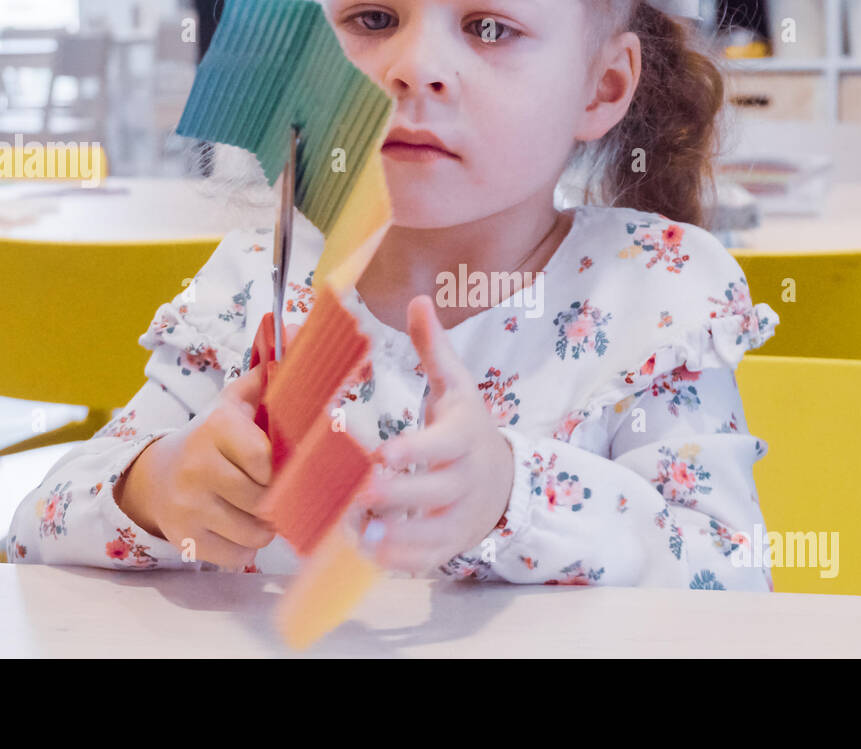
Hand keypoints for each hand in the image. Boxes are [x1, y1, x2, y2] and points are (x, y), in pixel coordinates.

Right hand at [116, 365, 277, 569]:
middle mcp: (197, 467)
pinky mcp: (184, 539)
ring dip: (264, 527)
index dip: (280, 469)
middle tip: (272, 491)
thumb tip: (297, 332)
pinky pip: (237, 557)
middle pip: (265, 501)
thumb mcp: (233, 404)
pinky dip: (244, 549)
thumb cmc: (210, 440)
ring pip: (256, 533)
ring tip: (256, 510)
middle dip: (276, 500)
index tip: (280, 466)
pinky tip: (236, 529)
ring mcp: (188, 506)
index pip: (266, 459)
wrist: (154, 476)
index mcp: (215, 428)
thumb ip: (266, 376)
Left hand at [350, 295, 514, 574]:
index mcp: (463, 438)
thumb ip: (434, 349)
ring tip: (357, 532)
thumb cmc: (467, 428)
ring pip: (430, 531)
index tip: (384, 453)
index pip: (444, 445)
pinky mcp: (450, 544)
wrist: (503, 480)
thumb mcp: (457, 387)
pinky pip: (427, 558)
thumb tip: (419, 300)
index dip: (417, 450)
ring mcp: (459, 517)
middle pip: (434, 491)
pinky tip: (368, 553)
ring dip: (394, 534)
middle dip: (396, 494)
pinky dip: (401, 559)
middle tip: (358, 493)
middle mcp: (465, 480)